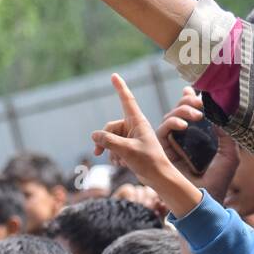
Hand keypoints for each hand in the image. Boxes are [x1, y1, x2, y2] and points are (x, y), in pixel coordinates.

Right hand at [92, 74, 201, 216]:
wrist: (159, 177)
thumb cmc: (148, 161)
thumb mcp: (125, 150)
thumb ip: (108, 141)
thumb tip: (94, 135)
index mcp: (137, 121)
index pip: (127, 100)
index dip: (120, 87)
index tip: (114, 75)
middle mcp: (134, 126)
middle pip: (110, 127)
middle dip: (103, 140)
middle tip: (97, 153)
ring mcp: (132, 137)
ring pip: (110, 139)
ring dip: (110, 151)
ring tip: (119, 161)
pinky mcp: (130, 147)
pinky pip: (114, 148)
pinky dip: (114, 156)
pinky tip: (121, 164)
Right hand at [154, 86, 240, 204]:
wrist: (206, 200)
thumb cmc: (219, 181)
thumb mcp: (229, 155)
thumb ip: (227, 136)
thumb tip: (221, 116)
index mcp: (196, 138)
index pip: (190, 114)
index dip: (191, 100)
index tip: (198, 91)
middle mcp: (181, 140)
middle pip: (178, 111)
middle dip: (188, 101)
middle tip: (200, 100)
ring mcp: (170, 145)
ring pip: (169, 117)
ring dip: (182, 110)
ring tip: (197, 114)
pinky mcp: (162, 151)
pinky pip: (162, 130)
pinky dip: (172, 123)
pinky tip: (185, 125)